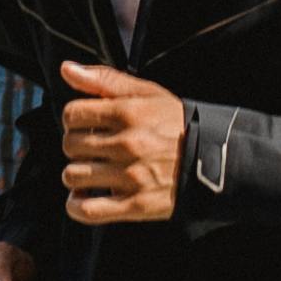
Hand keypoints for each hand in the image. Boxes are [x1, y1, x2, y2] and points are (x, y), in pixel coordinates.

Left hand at [58, 60, 187, 225]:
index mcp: (128, 113)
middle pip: (70, 145)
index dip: (74, 119)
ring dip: (76, 175)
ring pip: (73, 176)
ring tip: (91, 171)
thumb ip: (105, 79)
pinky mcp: (135, 205)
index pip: (73, 114)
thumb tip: (68, 70)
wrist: (212, 160)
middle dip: (76, 145)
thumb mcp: (146, 93)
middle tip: (92, 148)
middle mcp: (128, 144)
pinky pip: (88, 210)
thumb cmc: (175, 125)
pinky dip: (77, 205)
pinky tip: (82, 197)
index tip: (85, 125)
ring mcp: (131, 176)